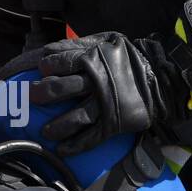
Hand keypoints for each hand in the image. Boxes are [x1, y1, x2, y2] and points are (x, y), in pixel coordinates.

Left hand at [28, 33, 181, 155]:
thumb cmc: (126, 57)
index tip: (41, 70)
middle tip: (32, 98)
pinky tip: (62, 150)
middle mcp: (97, 82)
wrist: (159, 77)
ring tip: (44, 132)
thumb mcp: (105, 41)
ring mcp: (105, 104)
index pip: (63, 62)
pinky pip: (93, 137)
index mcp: (93, 60)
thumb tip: (47, 50)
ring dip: (57, 126)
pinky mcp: (113, 123)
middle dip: (43, 94)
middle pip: (63, 89)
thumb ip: (77, 44)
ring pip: (76, 117)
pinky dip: (76, 145)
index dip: (48, 66)